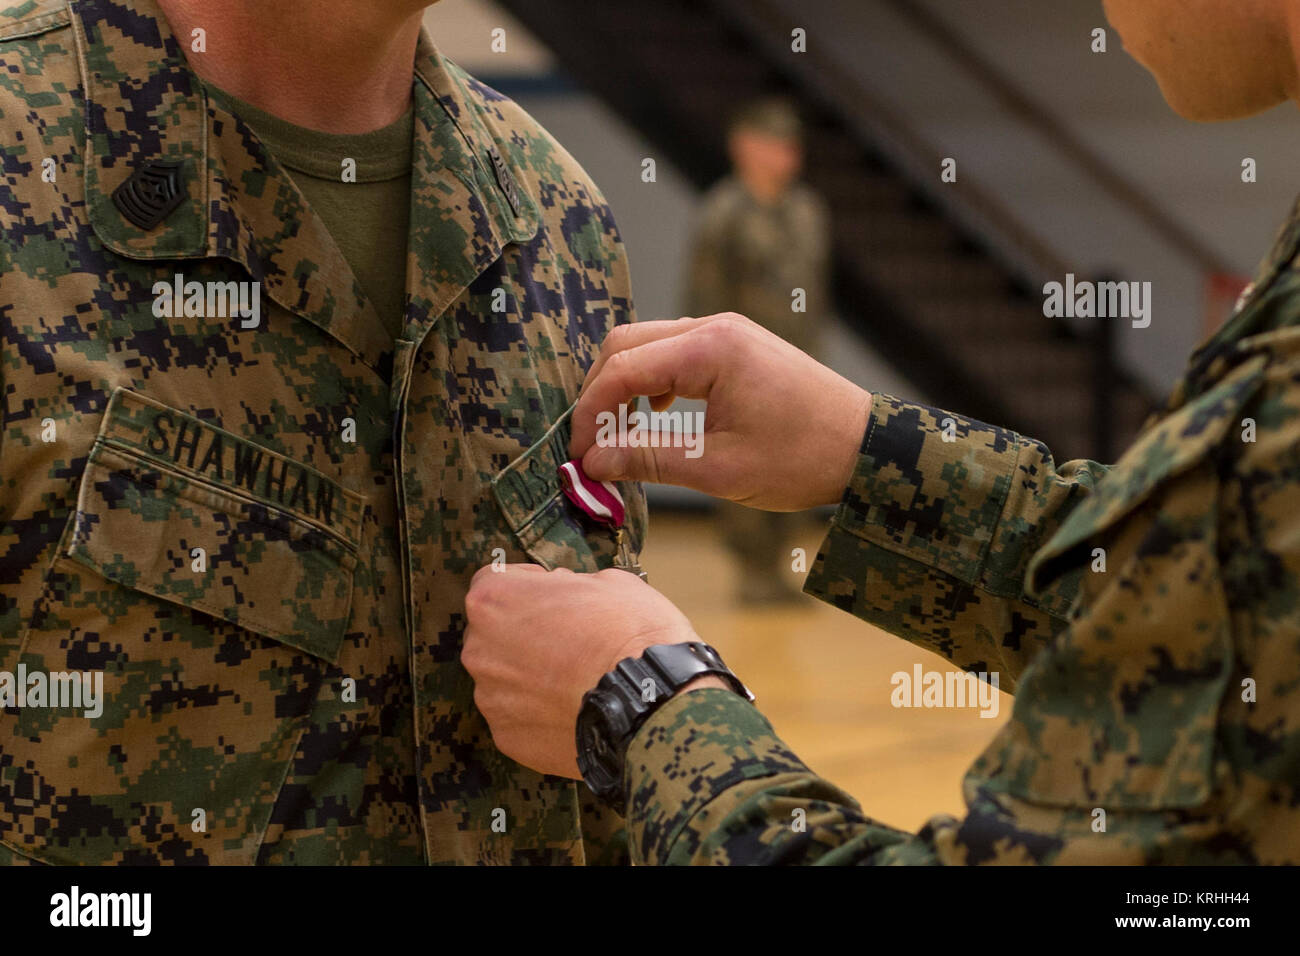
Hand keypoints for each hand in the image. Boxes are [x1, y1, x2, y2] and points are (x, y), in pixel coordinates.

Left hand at [462, 563, 699, 777]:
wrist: (649, 703)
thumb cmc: (629, 633)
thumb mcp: (609, 582)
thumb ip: (571, 586)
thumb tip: (569, 595)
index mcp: (495, 601)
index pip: (491, 582)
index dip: (525, 586)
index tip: (551, 595)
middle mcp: (480, 649)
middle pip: (492, 635)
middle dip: (523, 634)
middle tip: (568, 641)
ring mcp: (491, 698)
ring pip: (504, 681)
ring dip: (531, 678)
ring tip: (576, 682)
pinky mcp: (508, 738)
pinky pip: (520, 719)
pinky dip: (541, 715)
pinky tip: (575, 710)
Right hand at [568, 313, 871, 511]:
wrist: (866, 446)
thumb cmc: (803, 458)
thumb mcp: (720, 469)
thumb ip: (649, 460)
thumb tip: (593, 464)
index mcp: (710, 349)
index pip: (622, 369)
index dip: (590, 413)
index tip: (577, 455)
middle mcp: (714, 327)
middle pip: (625, 345)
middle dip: (599, 395)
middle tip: (590, 447)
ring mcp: (726, 331)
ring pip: (646, 345)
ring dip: (622, 387)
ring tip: (616, 437)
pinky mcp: (734, 345)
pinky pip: (673, 352)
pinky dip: (650, 382)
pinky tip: (652, 417)